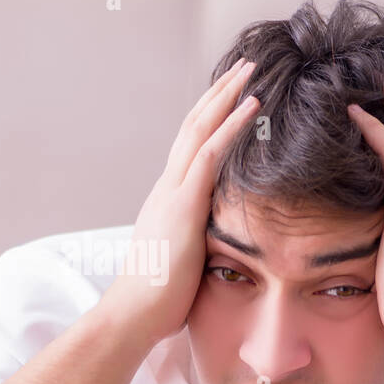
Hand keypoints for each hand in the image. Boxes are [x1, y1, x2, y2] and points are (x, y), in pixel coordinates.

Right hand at [100, 57, 260, 346]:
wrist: (132, 316)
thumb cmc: (157, 300)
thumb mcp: (184, 261)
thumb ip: (200, 242)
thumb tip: (222, 245)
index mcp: (167, 200)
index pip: (188, 147)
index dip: (209, 118)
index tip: (230, 95)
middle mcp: (166, 188)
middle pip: (192, 127)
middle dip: (218, 94)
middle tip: (244, 68)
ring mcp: (172, 193)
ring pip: (199, 130)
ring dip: (226, 98)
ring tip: (250, 73)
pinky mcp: (182, 206)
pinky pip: (208, 155)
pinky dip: (231, 127)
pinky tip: (252, 107)